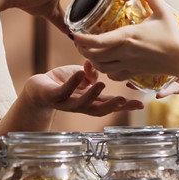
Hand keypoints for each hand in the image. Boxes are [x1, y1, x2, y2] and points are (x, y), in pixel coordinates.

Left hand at [22, 61, 144, 116]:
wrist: (37, 89)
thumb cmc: (62, 83)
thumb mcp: (81, 75)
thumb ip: (91, 74)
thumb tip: (96, 69)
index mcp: (90, 101)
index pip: (110, 103)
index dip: (125, 105)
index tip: (141, 104)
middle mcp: (80, 106)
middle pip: (99, 110)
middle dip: (112, 106)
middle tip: (124, 101)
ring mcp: (66, 103)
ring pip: (81, 103)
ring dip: (92, 95)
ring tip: (102, 84)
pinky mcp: (53, 97)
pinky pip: (63, 91)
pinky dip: (72, 83)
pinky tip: (80, 73)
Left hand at [73, 0, 178, 84]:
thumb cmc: (174, 35)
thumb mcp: (163, 12)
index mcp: (128, 36)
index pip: (97, 40)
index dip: (82, 38)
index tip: (74, 33)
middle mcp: (125, 52)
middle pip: (93, 55)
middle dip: (82, 48)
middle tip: (78, 39)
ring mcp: (128, 64)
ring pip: (101, 67)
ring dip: (92, 60)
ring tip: (89, 51)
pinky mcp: (134, 72)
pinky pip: (113, 75)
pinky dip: (105, 70)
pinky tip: (106, 63)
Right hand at [134, 2, 178, 98]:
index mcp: (171, 48)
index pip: (153, 43)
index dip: (142, 42)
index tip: (131, 39)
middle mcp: (168, 62)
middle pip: (147, 62)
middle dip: (133, 63)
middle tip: (122, 60)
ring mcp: (172, 75)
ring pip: (151, 79)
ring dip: (140, 81)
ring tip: (130, 82)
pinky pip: (168, 91)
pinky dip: (163, 93)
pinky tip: (157, 94)